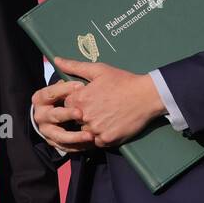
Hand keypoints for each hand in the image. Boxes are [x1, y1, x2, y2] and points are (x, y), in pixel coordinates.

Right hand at [31, 79, 96, 152]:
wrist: (58, 117)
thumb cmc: (66, 96)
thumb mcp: (68, 83)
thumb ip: (65, 72)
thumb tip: (57, 58)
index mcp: (40, 99)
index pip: (49, 93)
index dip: (63, 90)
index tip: (81, 86)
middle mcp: (40, 116)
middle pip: (53, 115)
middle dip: (67, 114)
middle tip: (81, 113)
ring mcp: (46, 131)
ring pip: (59, 136)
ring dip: (74, 136)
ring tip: (89, 135)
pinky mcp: (54, 143)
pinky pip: (65, 147)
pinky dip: (78, 146)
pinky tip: (91, 143)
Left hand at [49, 58, 164, 147]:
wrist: (147, 96)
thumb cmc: (123, 81)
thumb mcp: (98, 70)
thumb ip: (74, 66)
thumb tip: (56, 60)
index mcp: (80, 98)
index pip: (66, 105)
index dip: (76, 102)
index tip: (87, 99)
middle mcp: (85, 116)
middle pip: (75, 119)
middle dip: (83, 114)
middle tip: (99, 107)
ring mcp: (96, 129)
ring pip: (84, 132)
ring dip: (91, 127)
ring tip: (105, 117)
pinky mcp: (107, 139)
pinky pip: (96, 142)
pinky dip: (101, 136)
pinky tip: (110, 125)